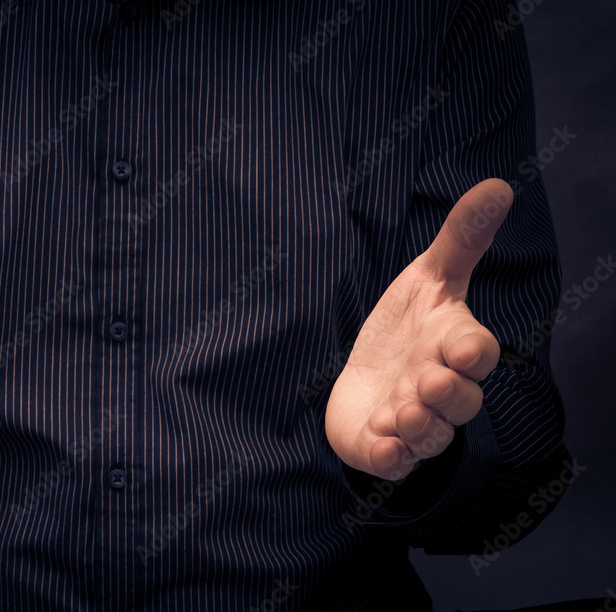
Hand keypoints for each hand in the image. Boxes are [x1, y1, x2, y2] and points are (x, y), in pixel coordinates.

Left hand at [325, 179, 511, 479]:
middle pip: (462, 401)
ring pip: (431, 435)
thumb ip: (461, 239)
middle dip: (447, 393)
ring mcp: (414, 422)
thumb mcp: (427, 278)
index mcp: (452, 346)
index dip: (473, 353)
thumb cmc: (407, 327)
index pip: (478, 353)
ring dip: (420, 426)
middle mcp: (440, 389)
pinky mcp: (384, 447)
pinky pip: (394, 461)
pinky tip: (382, 444)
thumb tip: (497, 185)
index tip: (461, 347)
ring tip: (403, 412)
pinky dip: (390, 457)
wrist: (367, 373)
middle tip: (424, 380)